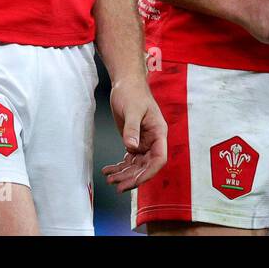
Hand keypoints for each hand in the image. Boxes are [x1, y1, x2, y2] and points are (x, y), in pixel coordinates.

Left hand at [100, 77, 167, 192]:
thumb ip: (132, 129)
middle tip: (117, 184)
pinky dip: (119, 166)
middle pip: (146, 166)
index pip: (159, 159)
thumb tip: (131, 147)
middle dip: (132, 177)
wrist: (126, 83)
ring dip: (124, 174)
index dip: (148, 172)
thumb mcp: (132, 109)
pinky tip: (109, 170)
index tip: (134, 181)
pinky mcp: (133, 141)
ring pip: (136, 165)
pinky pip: (128, 159)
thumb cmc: (132, 92)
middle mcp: (153, 140)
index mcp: (159, 133)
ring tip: (110, 179)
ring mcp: (144, 142)